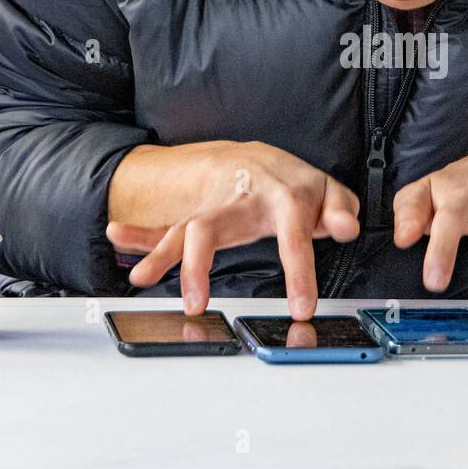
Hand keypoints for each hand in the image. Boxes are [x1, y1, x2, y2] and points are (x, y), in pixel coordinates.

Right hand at [107, 141, 359, 317]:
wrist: (262, 160)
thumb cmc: (296, 184)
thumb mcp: (329, 192)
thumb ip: (341, 210)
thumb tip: (345, 228)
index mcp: (284, 197)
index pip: (293, 237)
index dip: (298, 274)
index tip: (301, 308)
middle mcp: (243, 202)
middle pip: (213, 227)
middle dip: (197, 264)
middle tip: (195, 303)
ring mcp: (216, 210)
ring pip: (182, 230)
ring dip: (159, 255)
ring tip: (142, 279)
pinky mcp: (199, 219)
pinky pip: (166, 231)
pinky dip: (142, 239)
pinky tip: (122, 246)